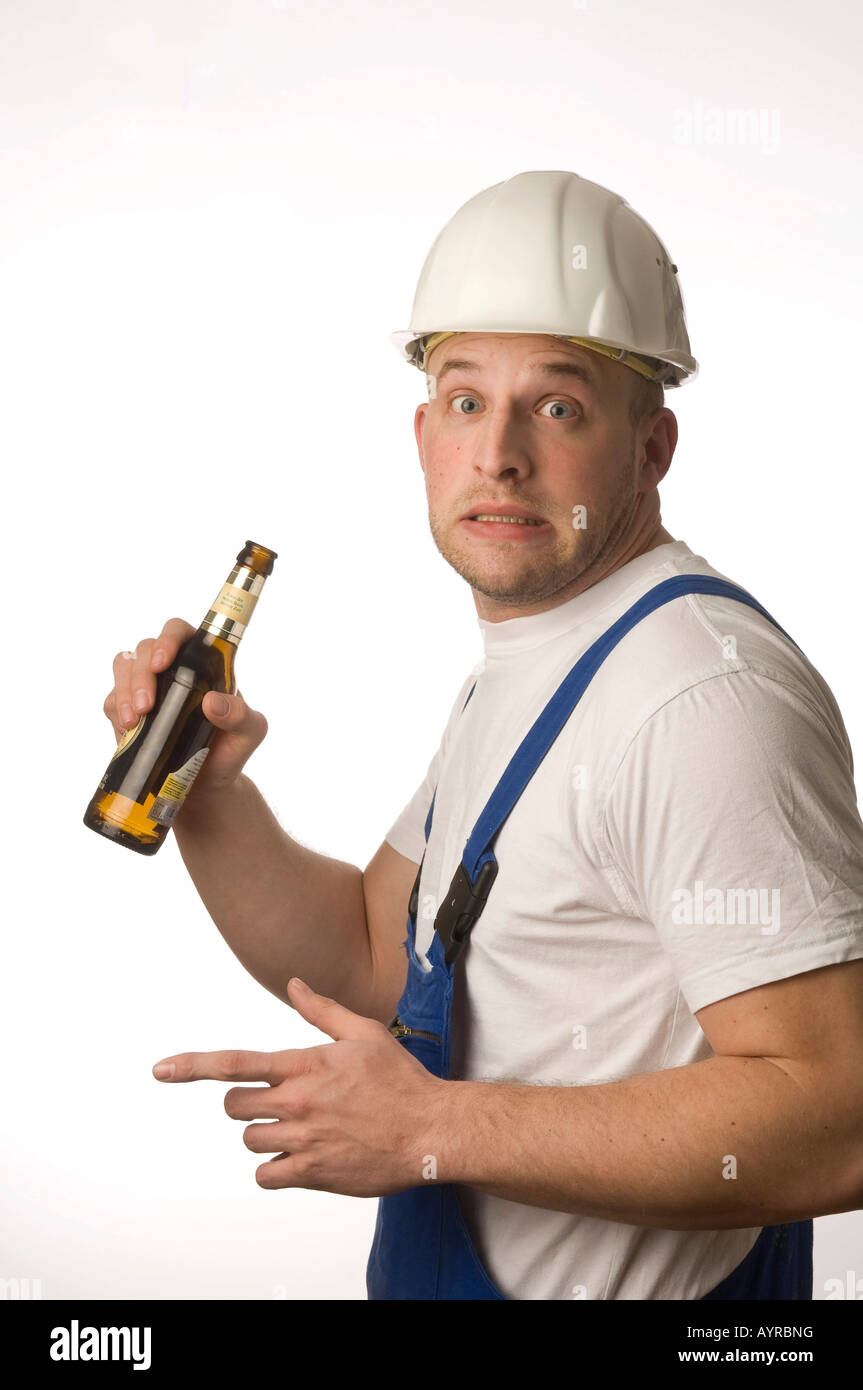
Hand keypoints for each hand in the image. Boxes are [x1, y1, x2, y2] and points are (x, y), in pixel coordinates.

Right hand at [103, 618, 267, 791]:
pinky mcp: (128, 712)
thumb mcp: (249, 732)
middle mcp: (172, 670)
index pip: (181, 634)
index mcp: (202, 664)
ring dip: (124, 689)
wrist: (207, 786)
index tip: (163, 661)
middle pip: (146, 649)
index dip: (168, 639)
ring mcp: (147, 689)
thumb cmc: (230, 750)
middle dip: (142, 673)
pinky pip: (111, 699)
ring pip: (124, 667)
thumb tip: (212, 702)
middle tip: (147, 704)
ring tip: (135, 719)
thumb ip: (241, 715)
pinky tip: (129, 727)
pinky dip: (116, 708)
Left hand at [151, 978, 446, 1195]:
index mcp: (305, 1064)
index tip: (161, 1069)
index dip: (192, 1066)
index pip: (235, 1063)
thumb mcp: (365, 1033)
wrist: (430, 1131)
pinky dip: (275, 1168)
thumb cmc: (401, 1081)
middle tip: (281, 1101)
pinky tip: (302, 1156)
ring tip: (301, 1128)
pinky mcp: (311, 1173)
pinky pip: (265, 1175)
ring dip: (265, 1133)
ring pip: (250, 1139)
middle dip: (249, 1103)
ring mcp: (302, 1140)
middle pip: (235, 1106)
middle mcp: (297, 1102)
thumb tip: (294, 987)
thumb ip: (322, 1011)